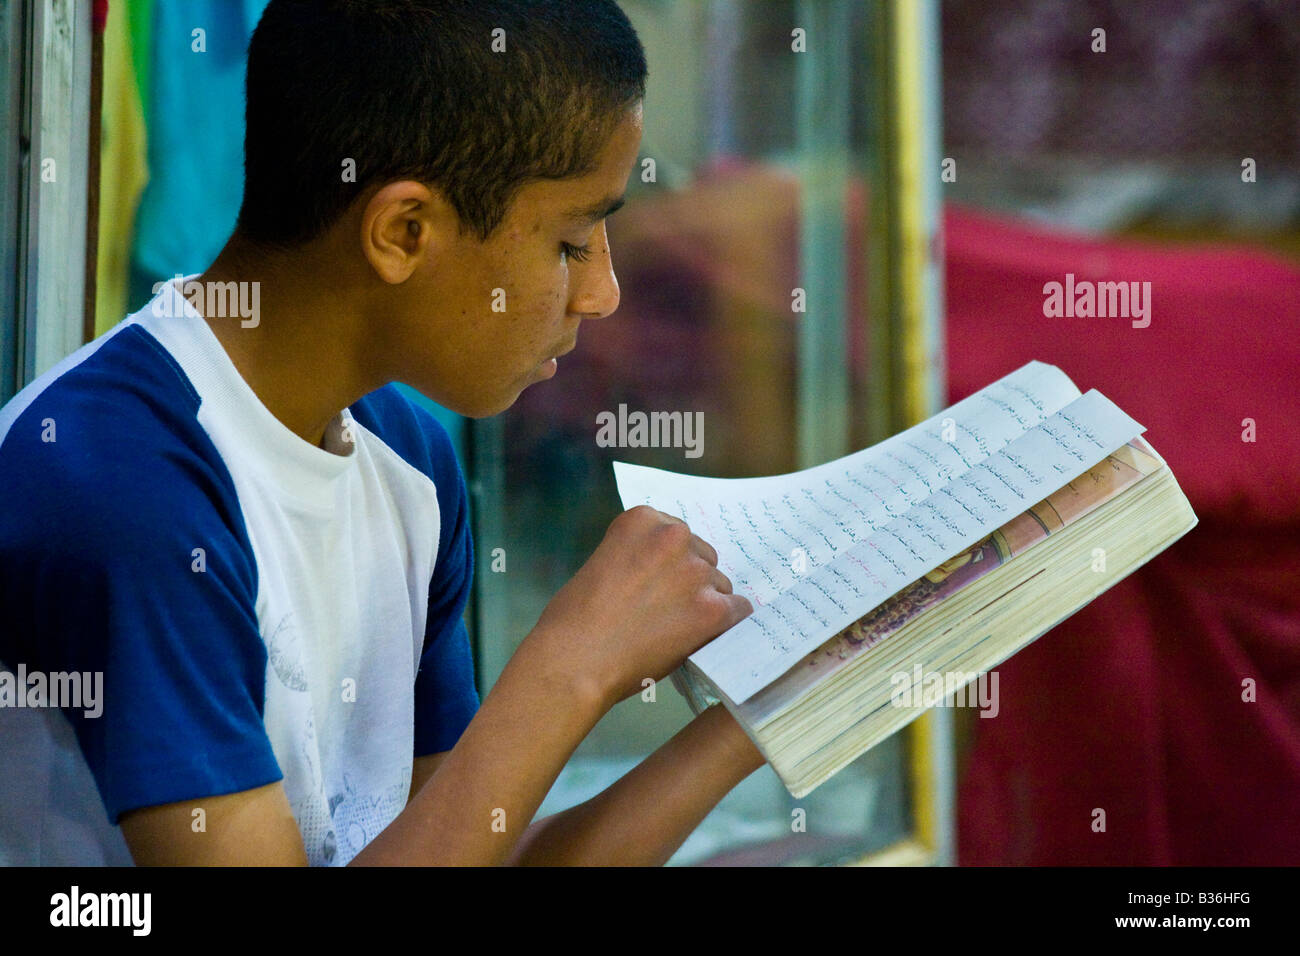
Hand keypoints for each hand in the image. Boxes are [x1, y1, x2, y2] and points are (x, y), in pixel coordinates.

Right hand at [528, 505, 751, 707]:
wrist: (575, 659)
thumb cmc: (575, 619)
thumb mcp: (603, 562)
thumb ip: (640, 557)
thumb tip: (667, 576)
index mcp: (643, 520)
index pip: (678, 537)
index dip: (670, 566)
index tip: (656, 586)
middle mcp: (674, 537)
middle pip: (704, 558)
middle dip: (690, 583)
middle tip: (665, 612)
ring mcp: (695, 573)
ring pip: (720, 586)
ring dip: (704, 606)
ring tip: (672, 633)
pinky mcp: (712, 609)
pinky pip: (739, 611)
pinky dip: (725, 627)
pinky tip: (703, 639)